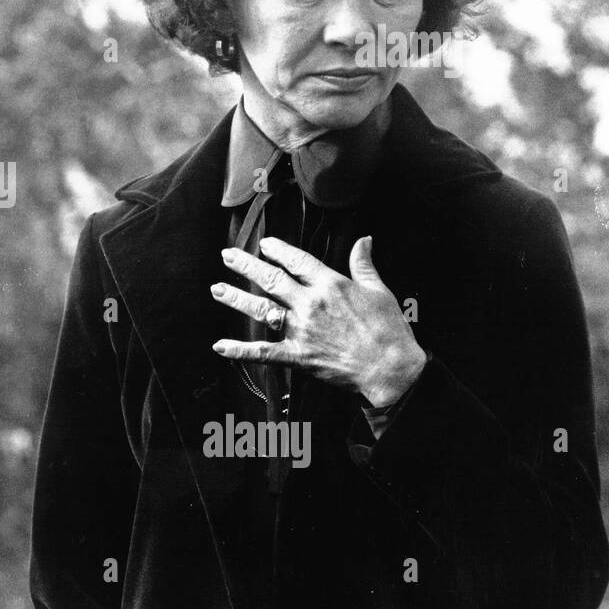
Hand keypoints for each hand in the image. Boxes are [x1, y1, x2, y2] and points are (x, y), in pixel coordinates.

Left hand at [210, 235, 426, 407]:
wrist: (392, 368)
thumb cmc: (390, 330)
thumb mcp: (380, 290)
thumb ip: (364, 264)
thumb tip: (364, 240)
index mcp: (331, 285)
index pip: (297, 261)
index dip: (278, 250)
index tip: (264, 244)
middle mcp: (311, 304)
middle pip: (272, 280)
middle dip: (246, 266)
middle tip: (228, 256)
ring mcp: (302, 330)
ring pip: (262, 310)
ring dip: (236, 299)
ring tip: (217, 289)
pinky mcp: (299, 356)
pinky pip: (263, 352)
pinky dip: (240, 350)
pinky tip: (220, 346)